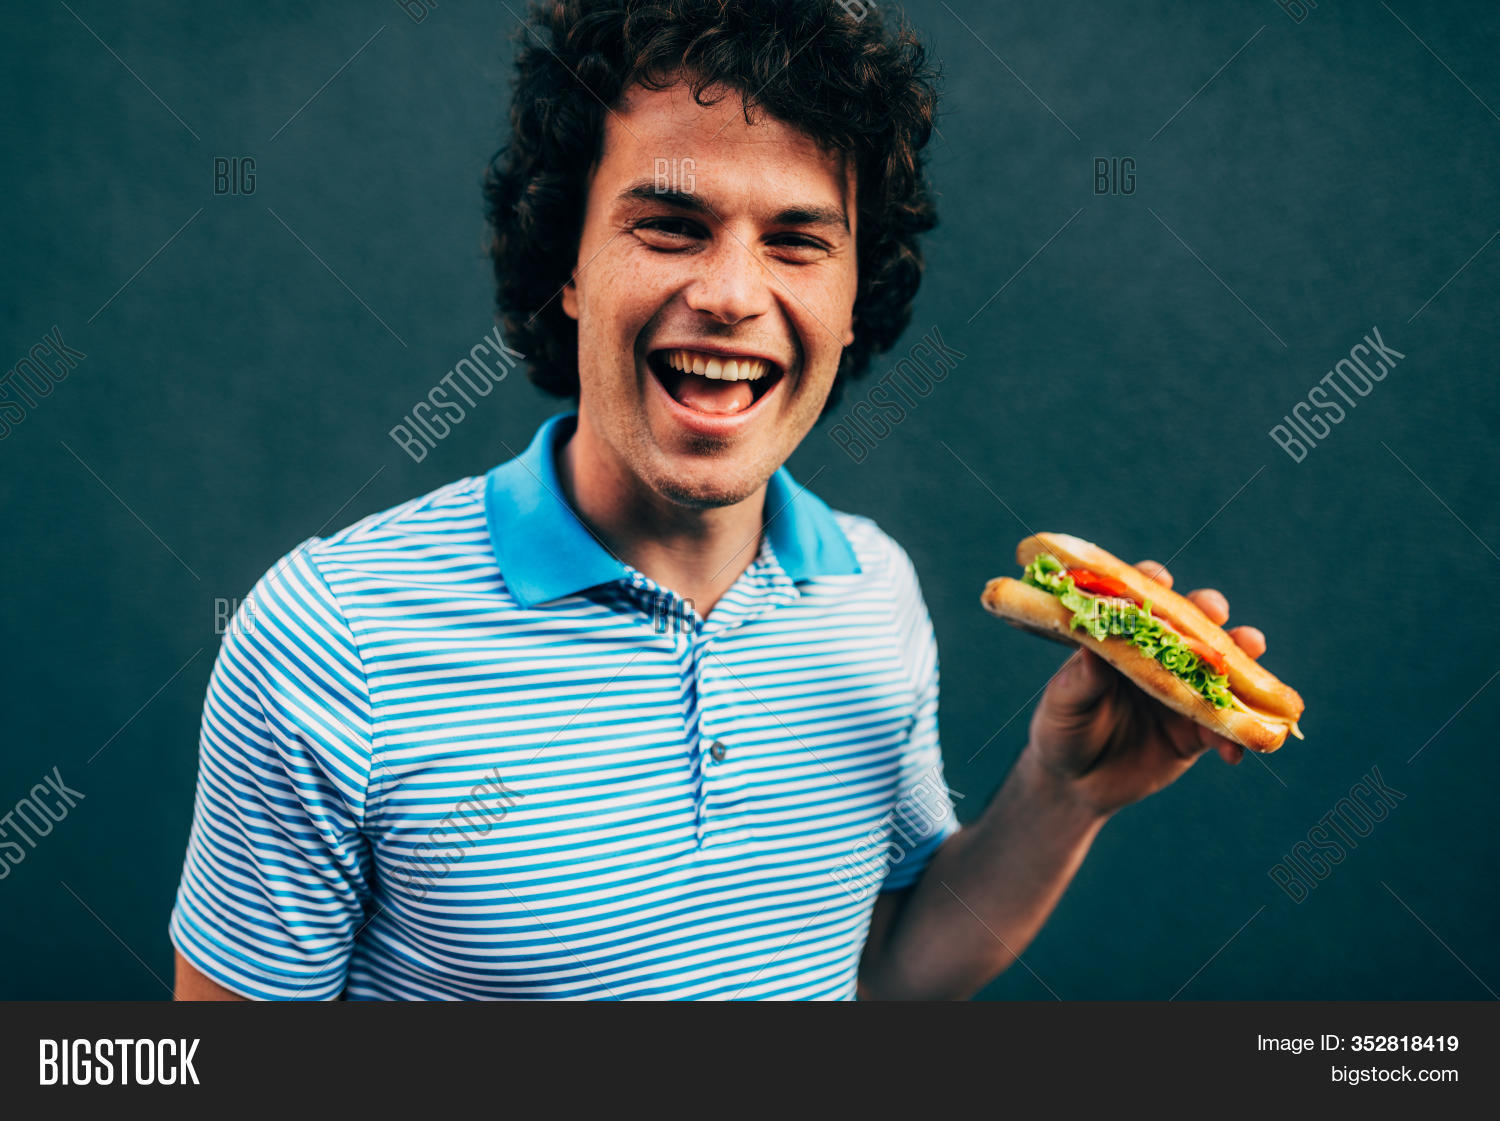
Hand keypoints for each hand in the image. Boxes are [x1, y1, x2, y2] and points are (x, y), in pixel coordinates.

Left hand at [1023, 559, 1266, 818]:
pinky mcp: (1196, 731)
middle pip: (1191, 624)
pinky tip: (1235, 751)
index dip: (1153, 584)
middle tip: (1215, 612)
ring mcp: (1183, 692)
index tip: (1160, 579)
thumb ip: (1081, 679)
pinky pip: (1225, 730)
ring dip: (1243, 661)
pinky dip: (1236, 738)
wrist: (1073, 784)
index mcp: (1123, 640)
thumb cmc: (1061, 729)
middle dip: (1209, 611)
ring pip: (1221, 671)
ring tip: (1251, 652)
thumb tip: (1093, 644)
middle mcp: (1159, 658)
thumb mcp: (1064, 703)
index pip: (1141, 601)